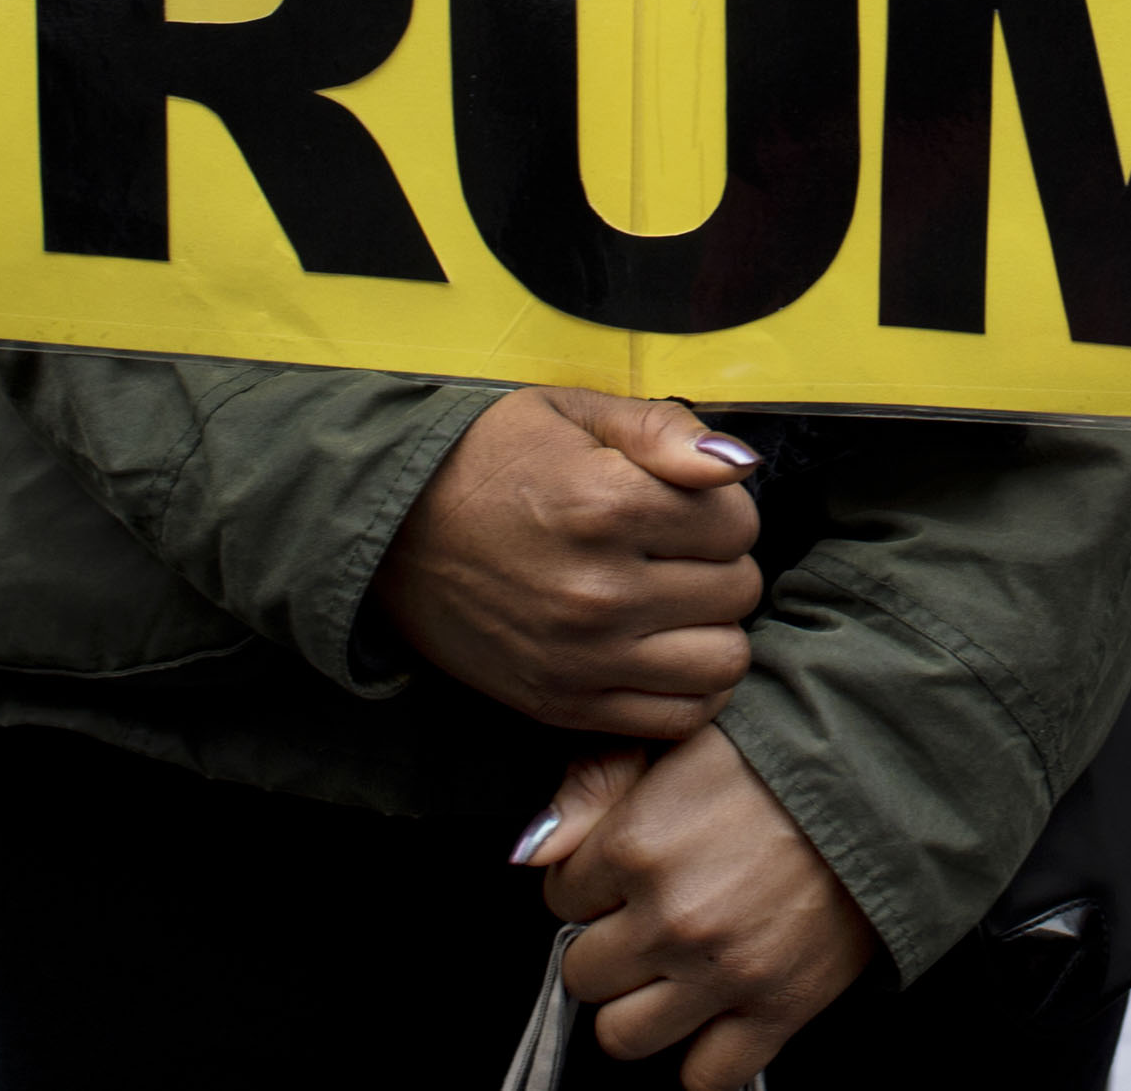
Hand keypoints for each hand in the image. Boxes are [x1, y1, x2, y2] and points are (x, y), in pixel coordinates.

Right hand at [371, 392, 764, 738]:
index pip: (738, 522)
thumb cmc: (490, 460)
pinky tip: (660, 650)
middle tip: (675, 550)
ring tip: (673, 601)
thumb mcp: (572, 412)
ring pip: (723, 661)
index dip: (722, 506)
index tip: (685, 503)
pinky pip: (677, 719)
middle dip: (719, 563)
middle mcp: (598, 591)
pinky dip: (686, 687)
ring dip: (711, 628)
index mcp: (606, 505)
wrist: (390, 530)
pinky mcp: (562, 704)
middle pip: (737, 590)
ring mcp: (581, 657)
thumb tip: (740, 464)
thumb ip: (664, 430)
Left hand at [525, 727, 879, 1088]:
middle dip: (610, 947)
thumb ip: (596, 783)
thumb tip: (533, 850)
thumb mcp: (684, 738)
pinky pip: (705, 1077)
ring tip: (675, 971)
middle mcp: (670, 916)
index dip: (592, 884)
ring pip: (622, 1036)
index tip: (627, 873)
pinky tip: (716, 1013)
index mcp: (638, 843)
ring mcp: (722, 971)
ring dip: (642, 1008)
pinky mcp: (778, 1009)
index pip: (560, 896)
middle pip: (583, 973)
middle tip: (652, 920)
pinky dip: (704, 1055)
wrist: (892, 780)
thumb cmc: (791, 752)